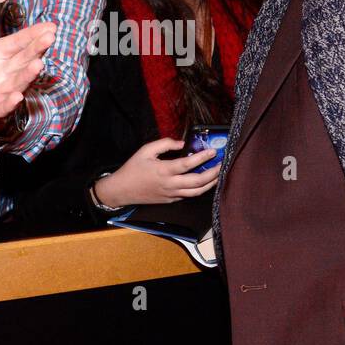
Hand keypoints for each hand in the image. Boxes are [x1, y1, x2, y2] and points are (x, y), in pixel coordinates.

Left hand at [0, 18, 56, 132]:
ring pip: (18, 80)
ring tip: (38, 66)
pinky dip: (9, 101)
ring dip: (28, 74)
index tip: (49, 25)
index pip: (18, 41)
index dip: (33, 34)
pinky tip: (15, 97)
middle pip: (24, 57)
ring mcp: (3, 89)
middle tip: (50, 37)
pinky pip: (4, 104)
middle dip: (37, 48)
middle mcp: (5, 70)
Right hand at [94, 138, 220, 207]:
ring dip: (210, 184)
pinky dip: (199, 190)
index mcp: (164, 170)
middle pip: (197, 181)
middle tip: (222, 164)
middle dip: (213, 173)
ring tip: (219, 175)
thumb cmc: (133, 168)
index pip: (188, 164)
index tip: (213, 151)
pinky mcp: (170, 200)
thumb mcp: (145, 150)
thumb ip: (164, 144)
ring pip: (196, 192)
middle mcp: (170, 184)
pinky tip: (205, 183)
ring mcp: (171, 195)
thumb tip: (182, 143)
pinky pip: (188, 196)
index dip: (202, 157)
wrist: (122, 190)